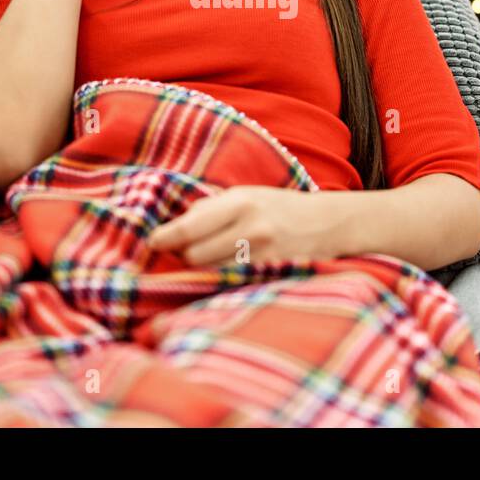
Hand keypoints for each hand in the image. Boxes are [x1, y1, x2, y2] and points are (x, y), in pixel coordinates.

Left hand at [146, 185, 348, 267]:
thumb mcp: (245, 195)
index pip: (188, 227)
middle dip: (185, 256)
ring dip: (202, 270)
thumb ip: (209, 209)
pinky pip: (231, 285)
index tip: (151, 243)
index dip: (163, 239)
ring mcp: (263, 257)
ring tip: (214, 259)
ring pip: (210, 274)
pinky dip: (222, 281)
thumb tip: (171, 226)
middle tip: (191, 251)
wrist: (329, 223)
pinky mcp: (271, 277)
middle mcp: (251, 229)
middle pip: (194, 256)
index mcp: (240, 202)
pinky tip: (228, 272)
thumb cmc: (279, 207)